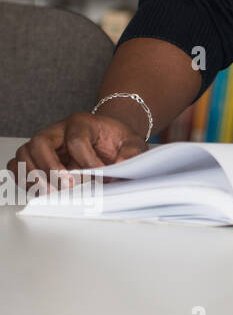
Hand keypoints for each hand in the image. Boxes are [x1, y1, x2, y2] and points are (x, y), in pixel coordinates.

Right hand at [5, 113, 147, 191]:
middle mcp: (57, 130)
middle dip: (51, 167)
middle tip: (67, 185)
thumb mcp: (133, 141)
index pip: (76, 141)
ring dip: (34, 175)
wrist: (107, 136)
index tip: (98, 175)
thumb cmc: (115, 139)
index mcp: (81, 122)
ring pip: (25, 153)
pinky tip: (39, 189)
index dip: (86, 161)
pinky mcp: (35, 156)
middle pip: (41, 143)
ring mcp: (44, 143)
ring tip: (51, 192)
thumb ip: (132, 152)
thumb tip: (121, 166)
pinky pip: (18, 164)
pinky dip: (23, 178)